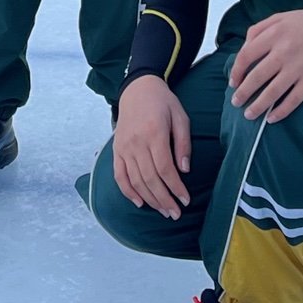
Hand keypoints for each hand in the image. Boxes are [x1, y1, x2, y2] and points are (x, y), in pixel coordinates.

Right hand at [112, 75, 191, 218]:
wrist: (137, 89)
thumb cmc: (163, 103)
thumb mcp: (180, 117)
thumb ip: (183, 143)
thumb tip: (184, 170)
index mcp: (154, 133)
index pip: (165, 169)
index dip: (176, 188)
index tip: (185, 200)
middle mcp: (136, 143)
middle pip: (150, 179)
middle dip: (164, 200)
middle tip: (175, 214)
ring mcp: (124, 148)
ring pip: (135, 180)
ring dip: (150, 199)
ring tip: (163, 211)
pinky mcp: (117, 150)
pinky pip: (120, 175)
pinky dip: (128, 191)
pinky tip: (140, 202)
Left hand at [228, 7, 302, 122]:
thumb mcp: (283, 17)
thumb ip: (260, 29)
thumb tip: (244, 48)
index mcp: (275, 33)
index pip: (246, 56)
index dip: (236, 71)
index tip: (233, 81)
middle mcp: (284, 51)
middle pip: (256, 77)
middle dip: (242, 93)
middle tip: (236, 102)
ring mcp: (299, 68)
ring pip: (272, 93)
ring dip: (257, 106)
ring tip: (249, 114)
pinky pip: (293, 100)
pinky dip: (281, 111)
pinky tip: (272, 118)